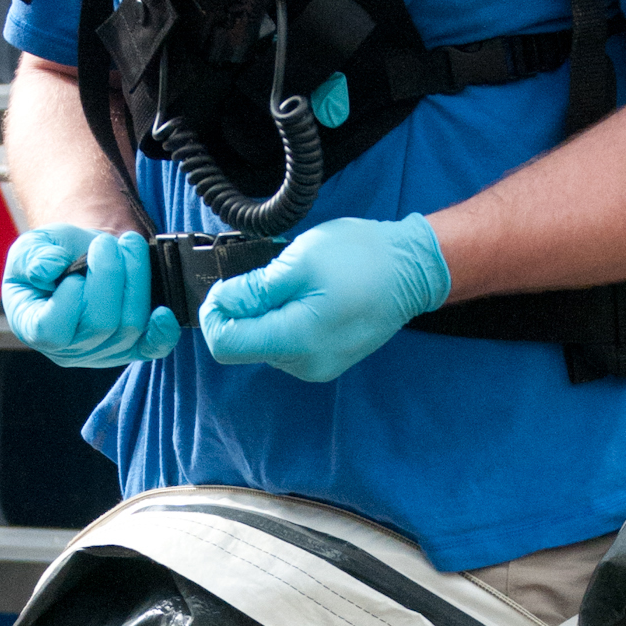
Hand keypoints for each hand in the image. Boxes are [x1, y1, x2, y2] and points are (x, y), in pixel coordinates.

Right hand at [2, 226, 179, 366]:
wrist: (82, 258)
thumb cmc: (52, 257)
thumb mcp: (31, 247)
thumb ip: (33, 256)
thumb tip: (47, 268)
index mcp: (33, 327)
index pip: (52, 330)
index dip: (68, 300)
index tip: (74, 271)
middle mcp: (69, 349)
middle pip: (100, 324)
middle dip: (109, 275)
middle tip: (106, 243)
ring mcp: (103, 352)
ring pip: (130, 325)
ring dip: (136, 280)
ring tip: (129, 246)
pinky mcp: (132, 347)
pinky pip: (153, 348)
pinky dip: (162, 331)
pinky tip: (164, 311)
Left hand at [198, 214, 450, 382]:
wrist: (410, 270)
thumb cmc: (361, 258)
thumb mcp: (298, 261)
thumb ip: (254, 288)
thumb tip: (220, 304)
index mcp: (296, 339)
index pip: (226, 345)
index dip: (214, 315)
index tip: (226, 288)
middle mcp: (304, 364)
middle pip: (245, 345)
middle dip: (247, 310)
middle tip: (274, 276)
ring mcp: (317, 367)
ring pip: (266, 343)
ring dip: (269, 313)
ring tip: (301, 284)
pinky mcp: (326, 362)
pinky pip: (289, 344)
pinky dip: (287, 320)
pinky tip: (311, 297)